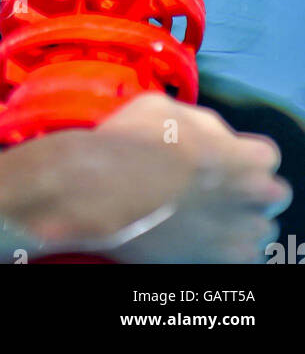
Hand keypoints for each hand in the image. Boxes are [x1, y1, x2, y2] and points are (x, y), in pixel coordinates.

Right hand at [0, 94, 290, 263]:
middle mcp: (250, 199)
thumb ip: (201, 124)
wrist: (99, 190)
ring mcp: (236, 236)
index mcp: (243, 157)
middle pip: (273, 195)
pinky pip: (238, 259)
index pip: (267, 156)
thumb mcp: (165, 107)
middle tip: (219, 187)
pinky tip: (197, 236)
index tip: (224, 158)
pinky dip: (223, 249)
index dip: (243, 155)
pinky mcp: (216, 264)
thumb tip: (212, 136)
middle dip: (250, 190)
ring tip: (206, 215)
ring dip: (240, 222)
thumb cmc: (130, 142)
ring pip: (259, 231)